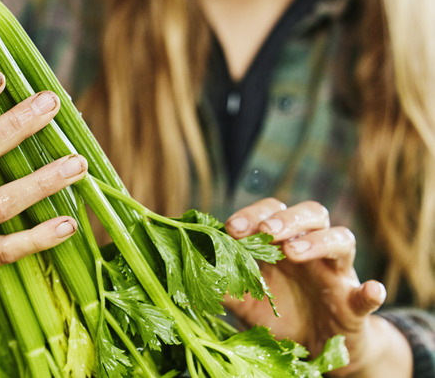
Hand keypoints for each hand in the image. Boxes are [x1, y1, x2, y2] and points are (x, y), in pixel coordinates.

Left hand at [223, 198, 412, 376]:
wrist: (313, 348)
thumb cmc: (278, 315)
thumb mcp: (244, 302)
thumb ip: (221, 285)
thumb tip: (188, 270)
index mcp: (282, 244)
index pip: (273, 212)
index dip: (253, 214)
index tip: (231, 229)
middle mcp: (312, 251)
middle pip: (312, 213)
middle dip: (287, 218)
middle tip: (265, 233)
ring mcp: (337, 274)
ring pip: (342, 239)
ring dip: (319, 241)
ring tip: (293, 252)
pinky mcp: (354, 305)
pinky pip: (368, 294)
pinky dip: (371, 291)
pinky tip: (370, 290)